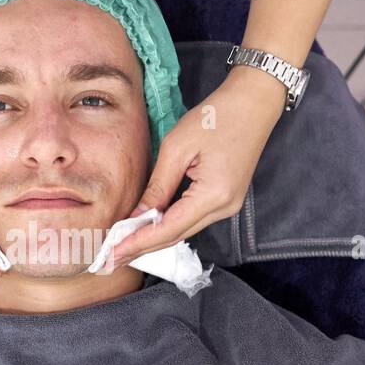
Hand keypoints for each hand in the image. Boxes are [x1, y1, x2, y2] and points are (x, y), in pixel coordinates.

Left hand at [104, 70, 286, 268]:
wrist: (253, 104)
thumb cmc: (217, 117)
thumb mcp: (178, 147)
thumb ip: (157, 186)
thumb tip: (137, 215)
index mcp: (213, 195)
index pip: (168, 229)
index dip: (138, 243)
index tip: (112, 253)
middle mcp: (223, 208)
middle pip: (176, 236)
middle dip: (142, 249)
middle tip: (111, 260)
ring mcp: (228, 206)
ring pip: (184, 231)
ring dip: (153, 240)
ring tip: (123, 248)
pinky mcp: (226, 199)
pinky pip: (192, 219)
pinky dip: (168, 226)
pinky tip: (148, 229)